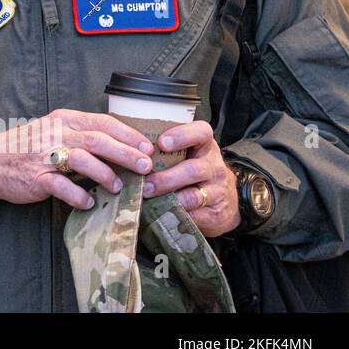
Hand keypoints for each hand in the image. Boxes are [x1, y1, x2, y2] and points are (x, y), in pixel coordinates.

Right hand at [0, 109, 154, 209]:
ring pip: (83, 161)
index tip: (147, 147)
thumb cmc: (25, 147)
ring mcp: (44, 156)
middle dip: (126, 153)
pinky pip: (63, 187)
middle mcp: (54, 134)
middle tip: (145, 167)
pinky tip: (89, 202)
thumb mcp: (52, 130)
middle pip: (97, 140)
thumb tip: (119, 146)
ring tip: (118, 187)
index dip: (127, 134)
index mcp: (62, 119)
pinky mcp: (36, 178)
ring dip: (105, 175)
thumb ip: (79, 134)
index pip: (101, 122)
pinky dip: (79, 196)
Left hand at [141, 121, 240, 235]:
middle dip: (166, 178)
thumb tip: (123, 147)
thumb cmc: (192, 169)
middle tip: (145, 184)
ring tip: (149, 199)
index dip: (182, 136)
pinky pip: (195, 216)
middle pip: (194, 170)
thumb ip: (162, 149)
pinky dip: (176, 215)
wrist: (225, 199)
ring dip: (168, 198)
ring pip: (193, 196)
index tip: (161, 143)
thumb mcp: (184, 154)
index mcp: (205, 145)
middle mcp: (214, 166)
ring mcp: (218, 191)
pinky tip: (161, 213)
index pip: (201, 132)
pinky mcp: (216, 214)